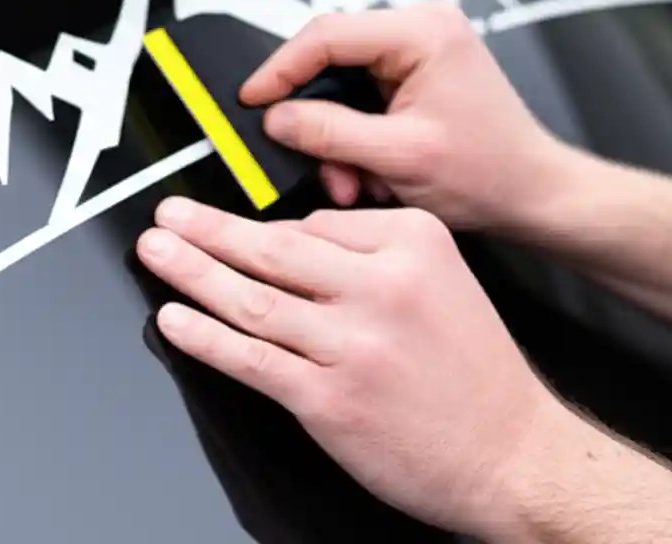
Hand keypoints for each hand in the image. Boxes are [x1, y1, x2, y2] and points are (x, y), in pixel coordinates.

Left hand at [136, 198, 565, 538]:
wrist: (514, 455)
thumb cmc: (477, 374)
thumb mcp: (444, 282)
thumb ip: (374, 256)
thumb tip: (293, 243)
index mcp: (414, 244)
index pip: (317, 220)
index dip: (261, 224)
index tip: (224, 222)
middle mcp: (382, 287)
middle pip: (275, 247)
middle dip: (208, 228)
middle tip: (169, 215)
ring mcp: (354, 344)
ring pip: (254, 299)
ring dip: (193, 272)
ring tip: (157, 252)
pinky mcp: (330, 399)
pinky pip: (252, 358)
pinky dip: (205, 336)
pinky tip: (176, 318)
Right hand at [241, 2, 566, 230]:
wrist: (532, 194)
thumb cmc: (490, 173)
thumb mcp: (398, 157)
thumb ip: (330, 133)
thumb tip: (277, 117)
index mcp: (423, 32)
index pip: (327, 34)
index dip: (280, 69)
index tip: (252, 100)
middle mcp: (422, 28)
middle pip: (331, 59)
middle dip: (316, 120)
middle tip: (307, 158)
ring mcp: (419, 51)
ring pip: (342, 86)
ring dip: (336, 140)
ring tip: (351, 182)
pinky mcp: (415, 76)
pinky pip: (361, 100)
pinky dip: (354, 141)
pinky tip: (367, 174)